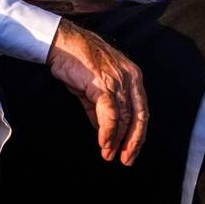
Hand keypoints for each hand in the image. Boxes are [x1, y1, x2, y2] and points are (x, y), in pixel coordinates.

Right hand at [44, 18, 148, 165]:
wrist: (62, 44)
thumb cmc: (77, 61)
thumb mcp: (94, 87)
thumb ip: (102, 109)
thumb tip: (105, 131)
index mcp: (132, 77)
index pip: (141, 112)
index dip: (137, 134)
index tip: (131, 151)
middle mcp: (130, 78)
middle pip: (138, 117)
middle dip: (132, 142)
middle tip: (125, 159)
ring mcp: (118, 80)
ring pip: (124, 118)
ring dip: (117, 140)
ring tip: (109, 154)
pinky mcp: (103, 84)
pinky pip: (110, 113)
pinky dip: (108, 131)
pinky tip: (104, 143)